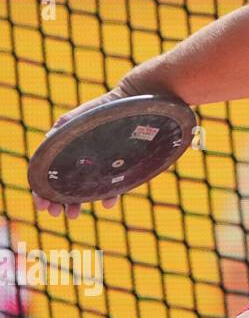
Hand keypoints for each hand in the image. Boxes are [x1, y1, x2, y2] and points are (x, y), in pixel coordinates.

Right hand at [32, 86, 130, 218]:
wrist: (139, 101)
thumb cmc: (108, 107)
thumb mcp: (84, 115)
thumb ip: (66, 125)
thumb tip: (47, 140)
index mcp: (71, 149)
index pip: (51, 173)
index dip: (42, 190)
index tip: (40, 203)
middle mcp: (86, 160)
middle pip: (67, 185)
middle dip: (58, 201)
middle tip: (54, 213)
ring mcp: (105, 165)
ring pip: (88, 189)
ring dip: (78, 203)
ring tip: (72, 215)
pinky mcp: (124, 167)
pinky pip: (115, 185)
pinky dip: (110, 195)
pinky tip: (108, 203)